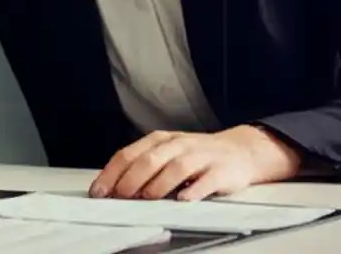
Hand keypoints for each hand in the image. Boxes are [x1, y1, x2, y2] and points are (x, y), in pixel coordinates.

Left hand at [90, 125, 302, 201]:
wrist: (240, 150)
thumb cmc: (196, 155)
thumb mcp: (166, 153)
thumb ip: (143, 166)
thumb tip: (113, 187)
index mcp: (160, 140)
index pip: (129, 154)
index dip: (112, 173)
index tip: (99, 191)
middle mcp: (178, 145)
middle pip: (149, 160)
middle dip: (131, 179)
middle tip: (120, 197)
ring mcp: (200, 156)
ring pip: (176, 168)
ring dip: (158, 184)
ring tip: (147, 198)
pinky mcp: (221, 171)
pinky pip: (206, 180)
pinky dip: (194, 190)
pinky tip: (183, 199)